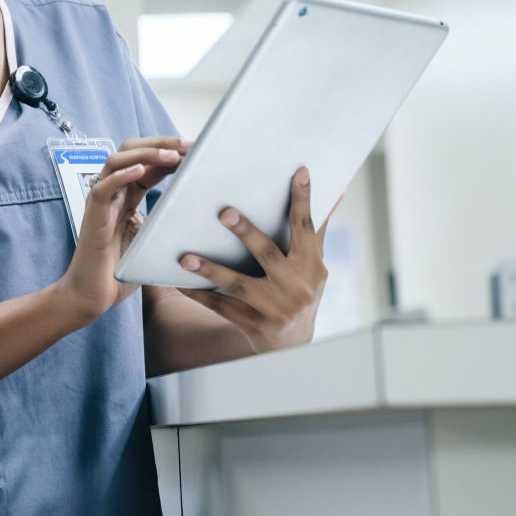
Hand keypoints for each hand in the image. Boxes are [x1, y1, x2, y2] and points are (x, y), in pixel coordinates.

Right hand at [56, 136, 186, 324]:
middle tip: (186, 146)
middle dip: (159, 144)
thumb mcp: (152, 241)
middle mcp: (113, 193)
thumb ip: (166, 224)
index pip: (148, 163)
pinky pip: (103, 187)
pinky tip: (140, 170)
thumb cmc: (120, 272)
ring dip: (145, 154)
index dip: (170, 153)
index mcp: (127, 197)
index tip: (196, 152)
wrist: (93, 295)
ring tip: (170, 155)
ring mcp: (101, 202)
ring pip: (116, 161)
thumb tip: (200, 218)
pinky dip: (121, 175)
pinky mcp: (93, 215)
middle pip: (130, 151)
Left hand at [176, 167, 343, 352]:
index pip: (306, 228)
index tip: (299, 172)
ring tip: (185, 257)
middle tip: (225, 212)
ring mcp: (274, 308)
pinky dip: (199, 295)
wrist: (294, 343)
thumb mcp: (314, 263)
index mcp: (311, 266)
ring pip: (237, 284)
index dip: (303, 200)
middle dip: (247, 233)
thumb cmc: (302, 290)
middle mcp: (295, 287)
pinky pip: (220, 307)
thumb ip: (317, 230)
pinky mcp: (252, 325)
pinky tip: (178, 281)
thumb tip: (338, 191)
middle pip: (268, 254)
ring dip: (210, 270)